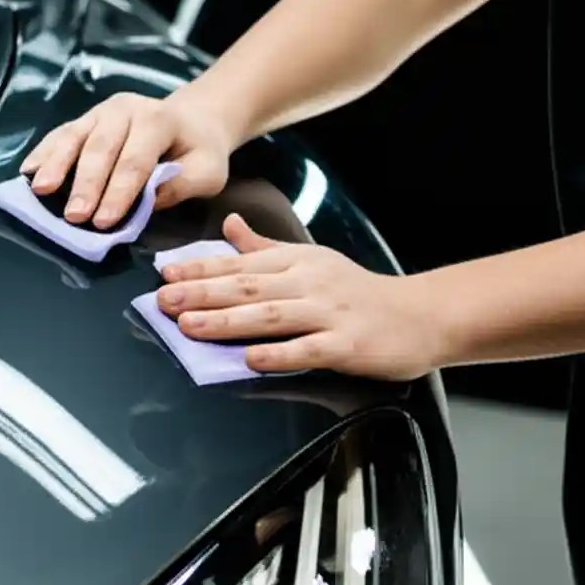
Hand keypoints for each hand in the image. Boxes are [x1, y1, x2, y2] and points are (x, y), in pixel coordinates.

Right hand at [19, 91, 233, 229]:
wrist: (192, 121)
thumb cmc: (198, 151)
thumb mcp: (208, 171)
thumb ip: (182, 184)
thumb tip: (148, 200)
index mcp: (158, 120)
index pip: (136, 160)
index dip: (119, 192)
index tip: (104, 221)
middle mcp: (125, 109)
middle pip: (100, 149)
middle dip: (85, 185)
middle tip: (73, 217)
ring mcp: (99, 112)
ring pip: (74, 137)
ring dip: (55, 166)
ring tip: (39, 191)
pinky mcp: (83, 121)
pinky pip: (60, 136)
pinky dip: (43, 154)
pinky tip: (28, 172)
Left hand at [156, 214, 445, 380]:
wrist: (420, 315)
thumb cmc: (358, 291)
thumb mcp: (310, 259)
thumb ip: (265, 247)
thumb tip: (227, 226)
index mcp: (296, 261)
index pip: (240, 262)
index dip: (200, 269)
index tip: (166, 275)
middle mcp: (309, 282)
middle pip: (248, 286)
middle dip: (202, 293)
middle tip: (164, 300)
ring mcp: (328, 313)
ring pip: (270, 315)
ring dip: (227, 321)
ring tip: (190, 327)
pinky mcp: (346, 345)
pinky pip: (307, 349)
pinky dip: (278, 354)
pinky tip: (251, 358)